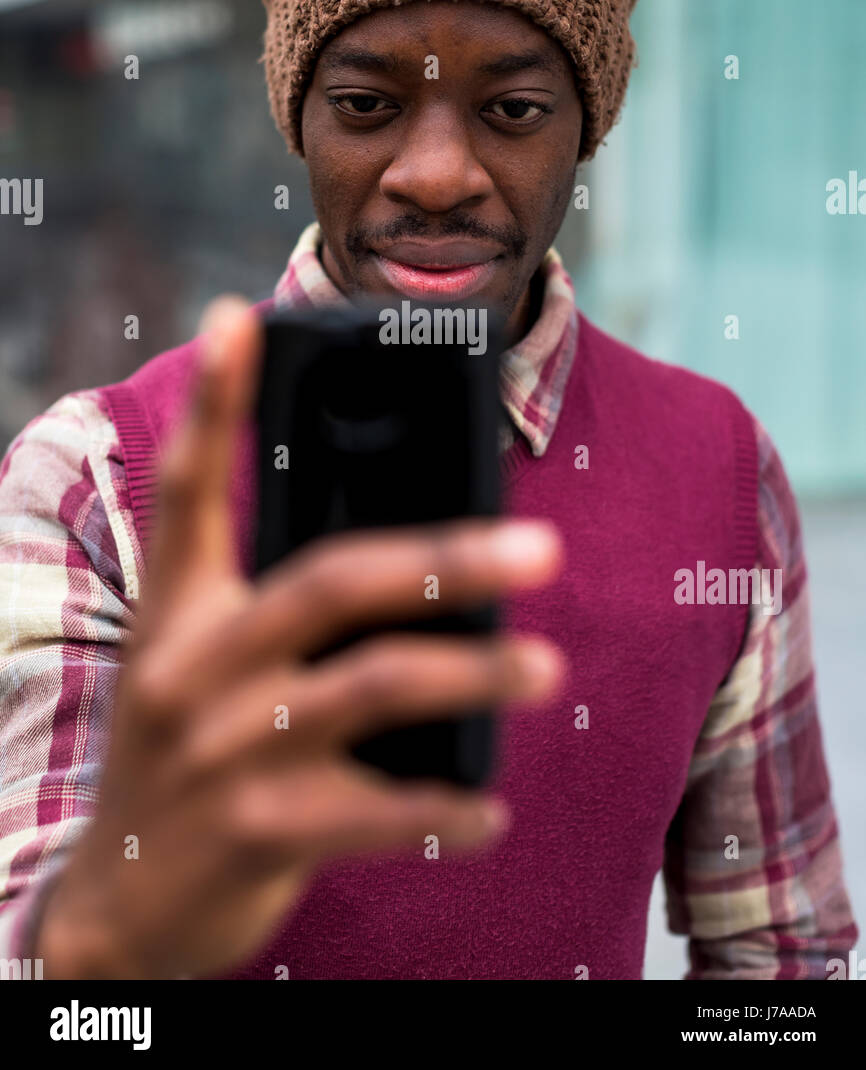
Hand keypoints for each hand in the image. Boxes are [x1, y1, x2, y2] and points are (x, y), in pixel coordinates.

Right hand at [36, 297, 564, 978]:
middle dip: (445, 560)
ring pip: (377, 686)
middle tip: (540, 552)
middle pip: (333, 581)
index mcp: (178, 611)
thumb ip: (276, 613)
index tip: (236, 315)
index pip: (188, 489)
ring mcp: (224, 750)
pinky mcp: (260, 831)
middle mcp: (192, 668)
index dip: (211, 402)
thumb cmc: (184, 756)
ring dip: (477, 674)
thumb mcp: (199, 668)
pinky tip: (489, 807)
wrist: (119, 902)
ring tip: (545, 668)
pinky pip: (381, 809)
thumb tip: (416, 564)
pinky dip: (446, 805)